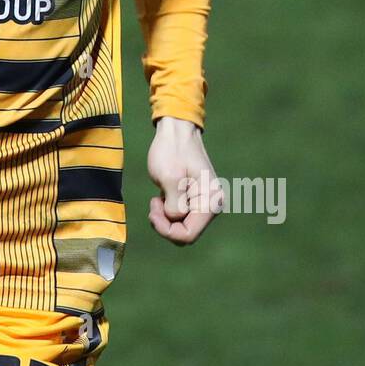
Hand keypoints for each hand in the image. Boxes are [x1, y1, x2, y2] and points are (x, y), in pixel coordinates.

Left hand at [147, 116, 223, 244]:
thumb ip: (174, 204)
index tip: (153, 211)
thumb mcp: (170, 177)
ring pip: (180, 226)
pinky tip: (160, 196)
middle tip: (153, 203)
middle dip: (165, 223)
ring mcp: (202, 203)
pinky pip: (179, 217)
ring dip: (164, 217)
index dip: (166, 230)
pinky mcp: (193, 200)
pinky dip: (166, 211)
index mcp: (210, 202)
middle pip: (185, 233)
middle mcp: (211, 206)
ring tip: (156, 198)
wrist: (176, 131)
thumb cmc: (172, 150)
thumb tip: (176, 219)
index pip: (188, 235)